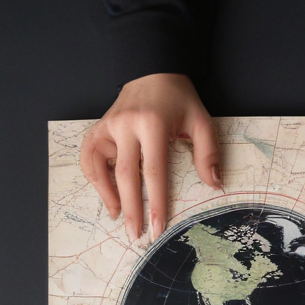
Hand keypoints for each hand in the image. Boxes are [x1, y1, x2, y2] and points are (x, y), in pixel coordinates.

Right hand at [80, 73, 221, 242]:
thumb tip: (215, 185)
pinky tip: (106, 192)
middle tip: (135, 234)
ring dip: (107, 194)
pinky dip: (94, 176)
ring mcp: (108, 126)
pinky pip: (89, 156)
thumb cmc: (179, 99)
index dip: (156, 203)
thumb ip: (208, 153)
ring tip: (118, 215)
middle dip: (131, 209)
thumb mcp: (201, 121)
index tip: (157, 228)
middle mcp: (125, 125)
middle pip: (125, 176)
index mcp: (152, 125)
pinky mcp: (99, 127)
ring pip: (99, 166)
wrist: (153, 70)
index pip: (154, 173)